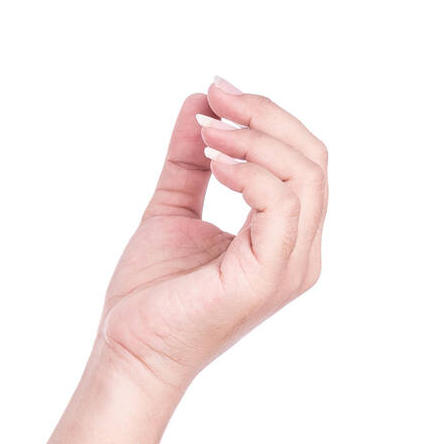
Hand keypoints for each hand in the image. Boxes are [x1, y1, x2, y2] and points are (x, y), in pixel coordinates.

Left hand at [99, 78, 327, 395]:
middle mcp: (298, 254)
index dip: (266, 117)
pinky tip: (215, 165)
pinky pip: (282, 205)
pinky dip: (252, 172)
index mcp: (285, 239)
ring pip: (305, 175)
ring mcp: (287, 268)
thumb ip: (190, 160)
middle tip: (217, 97)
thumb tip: (200, 105)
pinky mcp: (265, 277)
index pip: (303, 161)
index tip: (216, 92)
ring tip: (212, 133)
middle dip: (266, 116)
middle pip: (313, 159)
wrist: (129, 351)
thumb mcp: (173, 208)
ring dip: (257, 139)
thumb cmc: (151, 297)